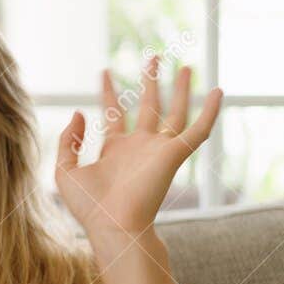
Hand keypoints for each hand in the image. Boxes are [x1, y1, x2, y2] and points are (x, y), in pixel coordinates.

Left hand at [54, 56, 221, 243]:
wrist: (113, 226)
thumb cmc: (89, 207)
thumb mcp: (65, 170)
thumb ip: (69, 141)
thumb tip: (79, 113)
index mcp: (114, 151)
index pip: (114, 113)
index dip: (109, 92)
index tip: (105, 71)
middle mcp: (139, 147)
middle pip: (148, 107)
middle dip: (150, 82)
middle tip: (153, 57)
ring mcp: (158, 150)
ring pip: (174, 113)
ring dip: (180, 90)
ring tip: (184, 65)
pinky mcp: (175, 155)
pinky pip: (198, 130)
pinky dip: (210, 111)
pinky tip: (217, 91)